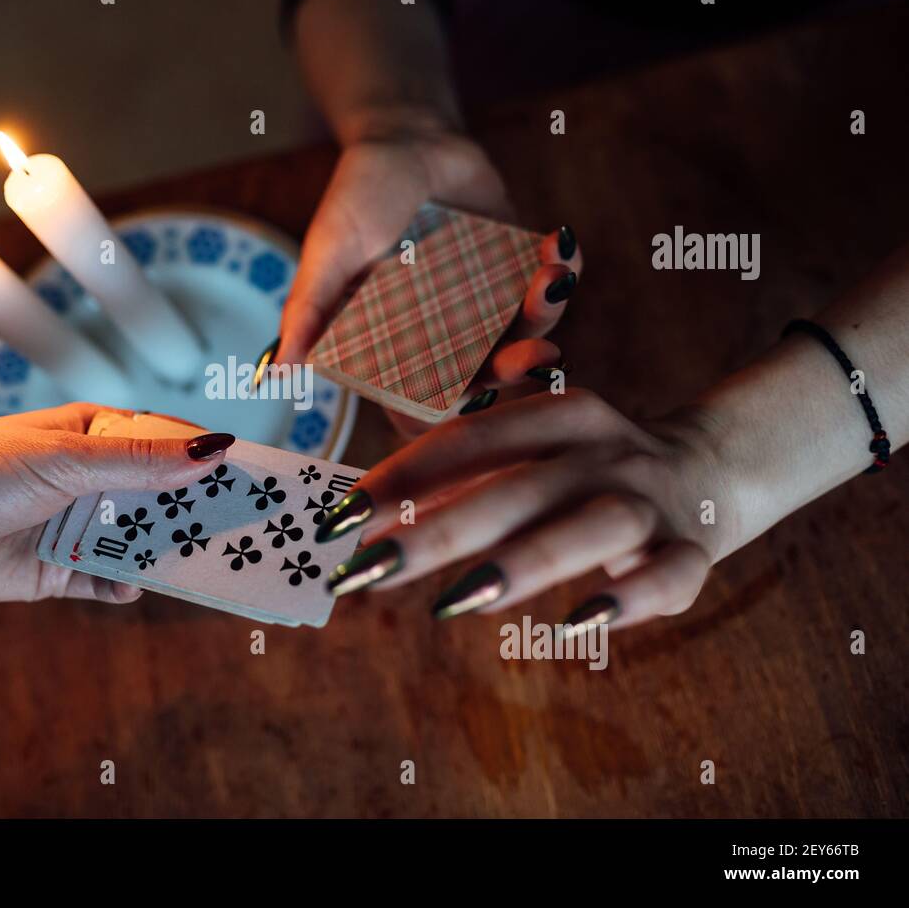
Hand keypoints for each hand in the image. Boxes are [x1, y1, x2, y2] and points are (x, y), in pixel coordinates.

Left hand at [0, 403, 231, 603]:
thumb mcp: (66, 459)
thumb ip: (139, 463)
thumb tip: (212, 452)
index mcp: (94, 435)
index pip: (167, 445)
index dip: (208, 460)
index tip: (253, 476)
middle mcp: (90, 479)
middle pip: (160, 498)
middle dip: (195, 514)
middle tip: (242, 531)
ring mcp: (75, 525)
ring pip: (139, 542)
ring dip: (165, 552)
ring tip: (202, 565)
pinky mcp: (58, 571)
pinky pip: (106, 580)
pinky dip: (124, 584)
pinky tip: (130, 585)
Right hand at [265, 129, 582, 426]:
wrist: (404, 136)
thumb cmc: (355, 196)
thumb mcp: (328, 253)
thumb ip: (308, 311)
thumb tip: (277, 372)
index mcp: (397, 348)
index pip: (424, 403)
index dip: (452, 412)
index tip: (472, 395)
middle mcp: (445, 337)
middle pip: (486, 377)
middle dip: (516, 370)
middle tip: (537, 355)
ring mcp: (486, 305)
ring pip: (526, 335)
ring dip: (548, 317)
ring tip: (553, 280)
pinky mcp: (518, 269)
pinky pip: (551, 286)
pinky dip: (565, 272)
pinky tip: (560, 246)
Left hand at [314, 389, 728, 632]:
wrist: (709, 470)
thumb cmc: (585, 471)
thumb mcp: (528, 459)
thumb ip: (455, 484)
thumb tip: (360, 523)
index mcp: (556, 416)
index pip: (465, 441)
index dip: (397, 478)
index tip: (333, 521)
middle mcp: (602, 450)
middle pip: (514, 486)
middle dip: (434, 530)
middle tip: (364, 572)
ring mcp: (649, 499)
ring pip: (591, 525)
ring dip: (522, 561)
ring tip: (452, 602)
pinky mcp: (690, 550)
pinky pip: (666, 577)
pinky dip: (626, 601)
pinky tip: (575, 627)